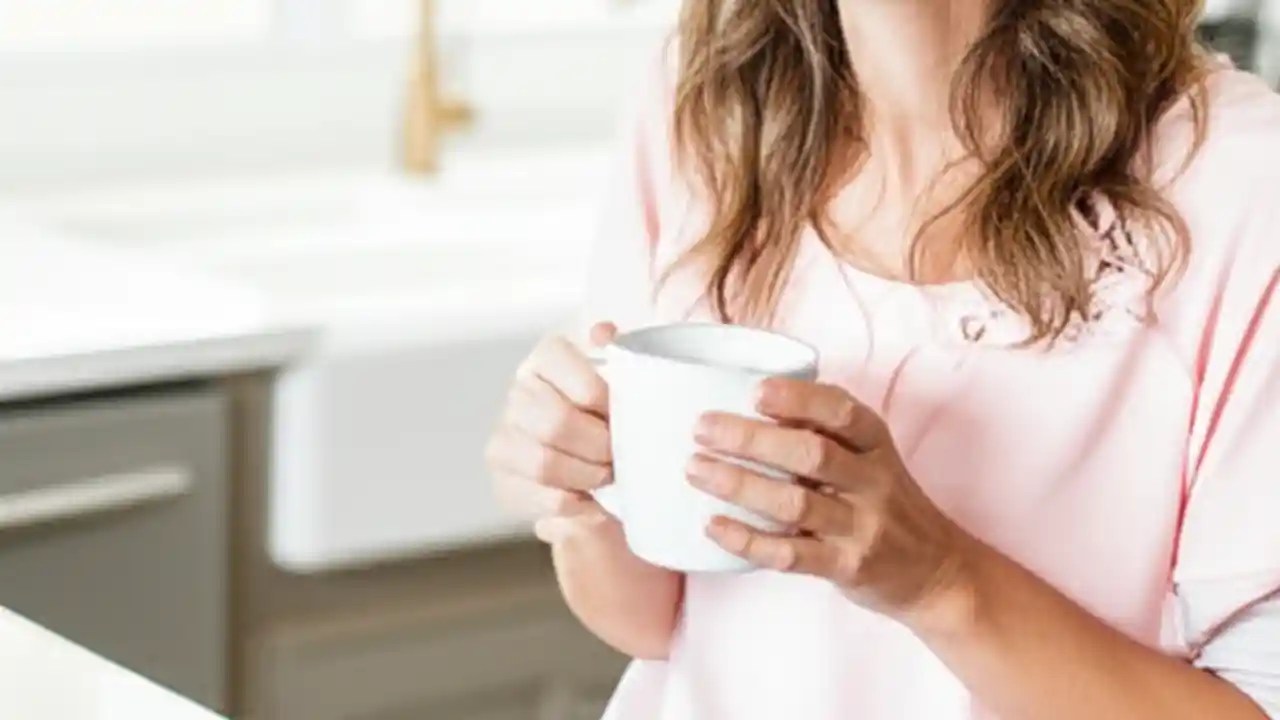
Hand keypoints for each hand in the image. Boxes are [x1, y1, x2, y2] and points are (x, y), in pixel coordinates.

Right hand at [485, 322, 617, 540]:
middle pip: (555, 422)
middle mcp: (519, 393)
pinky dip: (576, 505)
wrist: (591, 458)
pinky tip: (593, 500)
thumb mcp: (622, 376)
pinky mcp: (504, 480)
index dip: (597, 394)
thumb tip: (602, 332)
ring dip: (588, 476)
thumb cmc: (611, 412)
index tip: (620, 413)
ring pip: (545, 463)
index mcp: (545, 359)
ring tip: (608, 477)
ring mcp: (505, 437)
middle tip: (620, 455)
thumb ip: (619, 350)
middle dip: (599, 446)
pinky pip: (541, 499)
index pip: (561, 364)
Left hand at [688, 378, 975, 627]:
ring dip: (740, 484)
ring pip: (795, 502)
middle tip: (701, 428)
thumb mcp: (871, 459)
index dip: (798, 400)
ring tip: (695, 469)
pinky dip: (748, 539)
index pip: (842, 411)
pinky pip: (791, 554)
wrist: (937, 572)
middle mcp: (874, 482)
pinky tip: (714, 525)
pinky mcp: (847, 566)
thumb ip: (825, 434)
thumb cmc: (886, 504)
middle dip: (751, 439)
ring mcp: (862, 527)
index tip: (755, 391)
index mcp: (876, 444)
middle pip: (811, 453)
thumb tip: (746, 404)